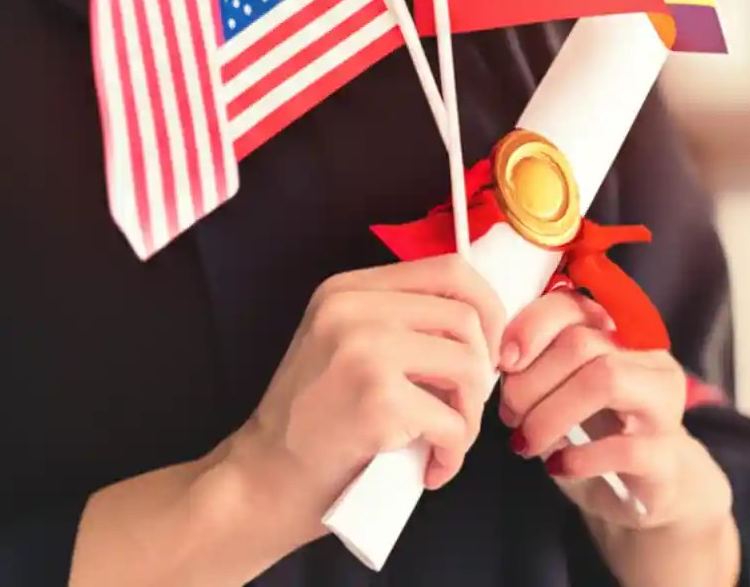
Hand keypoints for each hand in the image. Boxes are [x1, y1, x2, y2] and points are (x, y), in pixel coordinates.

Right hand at [228, 255, 504, 543]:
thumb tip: (485, 328)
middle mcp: (353, 309)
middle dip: (483, 368)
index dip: (488, 308)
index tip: (488, 351)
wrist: (261, 481)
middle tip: (466, 405)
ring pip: (468, 366)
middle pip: (466, 317)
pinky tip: (431, 469)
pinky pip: (453, 421)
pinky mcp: (377, 401)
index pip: (450, 269)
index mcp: (347, 289)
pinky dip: (454, 452)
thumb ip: (400, 324)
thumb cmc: (313, 424)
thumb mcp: (344, 347)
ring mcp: (364, 351)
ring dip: (471, 414)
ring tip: (447, 442)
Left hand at [498, 290, 731, 531]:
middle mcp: (648, 360)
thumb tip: (502, 360)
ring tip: (527, 442)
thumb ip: (539, 364)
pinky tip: (557, 466)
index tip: (503, 363)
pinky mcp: (665, 454)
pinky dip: (579, 458)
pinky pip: (623, 447)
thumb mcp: (564, 390)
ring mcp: (663, 405)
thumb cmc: (598, 432)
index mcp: (620, 334)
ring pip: (605, 380)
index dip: (531, 327)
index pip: (573, 305)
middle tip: (510, 415)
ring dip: (550, 415)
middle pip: (581, 343)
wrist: (646, 488)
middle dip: (530, 382)